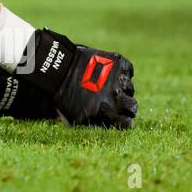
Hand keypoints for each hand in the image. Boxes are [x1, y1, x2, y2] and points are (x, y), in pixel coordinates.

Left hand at [20, 29, 137, 128]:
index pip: (127, 123)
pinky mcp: (118, 63)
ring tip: (112, 85)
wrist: (58, 66)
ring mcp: (118, 78)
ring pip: (130, 87)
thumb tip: (106, 128)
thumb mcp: (76, 116)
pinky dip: (123, 71)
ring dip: (123, 88)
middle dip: (128, 106)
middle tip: (120, 101)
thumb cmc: (63, 93)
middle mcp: (116, 96)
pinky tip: (113, 72)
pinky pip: (129, 70)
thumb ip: (94, 125)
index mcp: (107, 111)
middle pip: (133, 106)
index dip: (125, 120)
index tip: (121, 117)